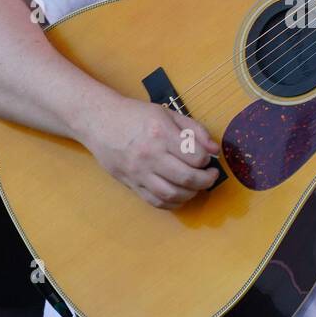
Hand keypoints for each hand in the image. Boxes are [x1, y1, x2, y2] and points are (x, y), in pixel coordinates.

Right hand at [77, 93, 220, 209]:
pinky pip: (156, 201)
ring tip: (196, 185)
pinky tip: (180, 194)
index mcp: (161, 134)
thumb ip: (194, 129)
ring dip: (191, 194)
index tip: (207, 157)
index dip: (207, 159)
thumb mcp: (168, 113)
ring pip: (172, 194)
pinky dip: (173, 203)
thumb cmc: (135, 115)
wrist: (100, 121)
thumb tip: (215, 149)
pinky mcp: (131, 183)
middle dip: (206, 180)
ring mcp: (139, 172)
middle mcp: (150, 155)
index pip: (195, 156)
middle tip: (210, 175)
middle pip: (187, 178)